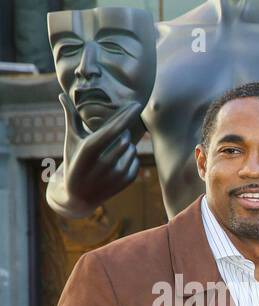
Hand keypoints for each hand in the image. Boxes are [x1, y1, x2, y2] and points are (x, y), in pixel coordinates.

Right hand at [49, 97, 142, 216]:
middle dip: (121, 133)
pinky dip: (130, 157)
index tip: (136, 104)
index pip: (113, 129)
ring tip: (113, 147)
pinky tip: (118, 158)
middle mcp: (104, 163)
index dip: (126, 115)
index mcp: (89, 149)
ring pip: (131, 149)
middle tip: (114, 133)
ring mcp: (115, 175)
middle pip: (124, 138)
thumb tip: (61, 94)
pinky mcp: (125, 183)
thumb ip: (71, 117)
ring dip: (126, 144)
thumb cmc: (73, 161)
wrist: (77, 196)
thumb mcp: (71, 140)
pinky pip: (136, 161)